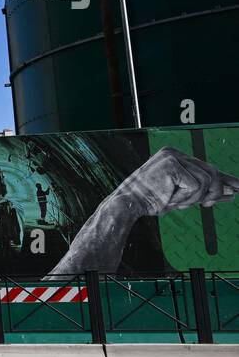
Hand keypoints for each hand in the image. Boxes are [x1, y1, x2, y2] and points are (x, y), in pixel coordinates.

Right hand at [114, 147, 238, 217]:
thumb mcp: (181, 195)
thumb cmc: (150, 201)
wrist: (127, 204)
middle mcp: (174, 153)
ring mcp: (173, 157)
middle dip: (214, 191)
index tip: (238, 187)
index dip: (224, 178)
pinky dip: (186, 198)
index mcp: (174, 156)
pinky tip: (170, 199)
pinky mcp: (173, 166)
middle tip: (208, 204)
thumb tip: (231, 192)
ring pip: (206, 180)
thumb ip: (203, 191)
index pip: (205, 166)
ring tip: (177, 202)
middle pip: (211, 172)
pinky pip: (195, 186)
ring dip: (194, 198)